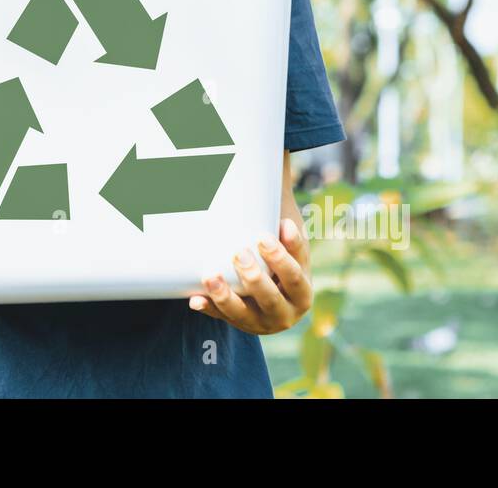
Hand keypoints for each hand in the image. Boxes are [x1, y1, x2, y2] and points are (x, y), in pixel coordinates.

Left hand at [188, 217, 311, 334]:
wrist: (276, 298)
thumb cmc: (281, 260)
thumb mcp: (290, 247)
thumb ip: (284, 224)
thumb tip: (276, 173)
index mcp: (302, 291)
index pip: (295, 275)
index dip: (284, 256)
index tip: (268, 235)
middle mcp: (285, 312)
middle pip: (271, 297)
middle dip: (255, 278)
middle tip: (239, 254)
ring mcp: (261, 322)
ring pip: (243, 314)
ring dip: (226, 297)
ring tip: (211, 277)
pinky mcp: (239, 323)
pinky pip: (222, 318)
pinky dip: (209, 308)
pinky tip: (195, 299)